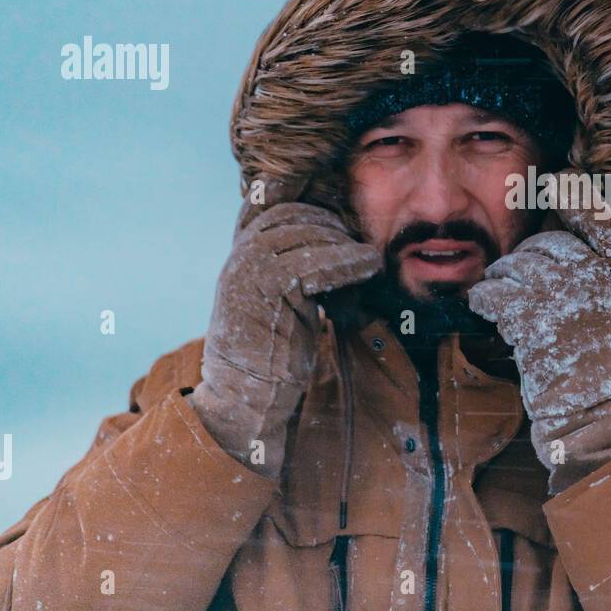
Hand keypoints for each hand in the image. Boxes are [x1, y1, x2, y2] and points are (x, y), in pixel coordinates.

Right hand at [189, 176, 382, 477]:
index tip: (348, 231)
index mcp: (241, 256)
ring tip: (370, 263)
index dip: (318, 214)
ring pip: (306, 235)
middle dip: (334, 229)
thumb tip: (349, 246)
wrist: (245, 400)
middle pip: (295, 216)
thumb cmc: (275, 355)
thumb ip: (302, 271)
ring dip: (344, 246)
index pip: (281, 210)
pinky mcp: (264, 291)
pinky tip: (369, 267)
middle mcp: (240, 258)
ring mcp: (247, 271)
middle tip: (361, 252)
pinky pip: (312, 262)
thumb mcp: (288, 303)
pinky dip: (346, 262)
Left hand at [467, 171, 610, 493]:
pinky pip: (493, 292)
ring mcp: (559, 293)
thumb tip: (558, 248)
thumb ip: (595, 279)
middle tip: (525, 290)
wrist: (598, 415)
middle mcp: (593, 275)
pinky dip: (484, 299)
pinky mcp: (528, 316)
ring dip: (503, 281)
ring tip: (507, 306)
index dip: (573, 196)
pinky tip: (487, 309)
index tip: (555, 184)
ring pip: (515, 265)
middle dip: (528, 262)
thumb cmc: (606, 371)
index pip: (597, 216)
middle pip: (546, 244)